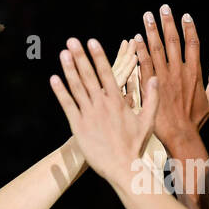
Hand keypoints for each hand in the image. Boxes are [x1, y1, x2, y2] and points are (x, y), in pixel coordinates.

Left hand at [52, 36, 158, 187]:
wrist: (122, 167)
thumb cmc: (135, 145)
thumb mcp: (148, 120)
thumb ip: (151, 98)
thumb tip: (154, 78)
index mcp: (117, 101)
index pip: (107, 73)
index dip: (98, 56)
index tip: (92, 41)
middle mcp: (102, 104)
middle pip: (89, 75)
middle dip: (80, 56)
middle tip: (72, 41)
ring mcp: (89, 114)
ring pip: (76, 87)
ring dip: (69, 69)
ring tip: (63, 53)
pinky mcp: (78, 126)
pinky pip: (67, 105)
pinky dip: (60, 91)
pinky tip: (54, 79)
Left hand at [135, 5, 208, 142]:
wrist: (180, 135)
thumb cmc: (195, 121)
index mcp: (195, 72)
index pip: (193, 44)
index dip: (189, 29)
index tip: (185, 16)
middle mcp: (179, 71)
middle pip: (173, 41)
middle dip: (168, 23)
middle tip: (163, 8)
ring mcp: (164, 77)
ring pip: (157, 48)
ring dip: (152, 31)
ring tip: (147, 17)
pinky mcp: (150, 85)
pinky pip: (144, 63)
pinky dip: (140, 50)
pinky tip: (135, 39)